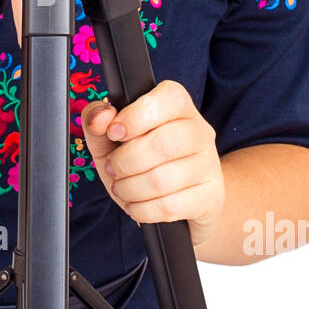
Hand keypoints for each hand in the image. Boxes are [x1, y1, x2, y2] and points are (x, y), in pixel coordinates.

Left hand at [81, 80, 225, 249]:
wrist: (180, 201)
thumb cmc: (141, 162)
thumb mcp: (111, 139)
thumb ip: (98, 121)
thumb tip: (100, 117)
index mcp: (179, 108)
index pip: (171, 98)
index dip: (137, 115)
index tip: (114, 132)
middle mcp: (200, 132)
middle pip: (163, 143)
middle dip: (125, 161)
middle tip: (112, 169)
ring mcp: (209, 166)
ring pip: (163, 179)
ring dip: (130, 188)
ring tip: (121, 188)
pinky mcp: (210, 197)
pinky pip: (170, 206)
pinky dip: (142, 209)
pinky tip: (135, 205)